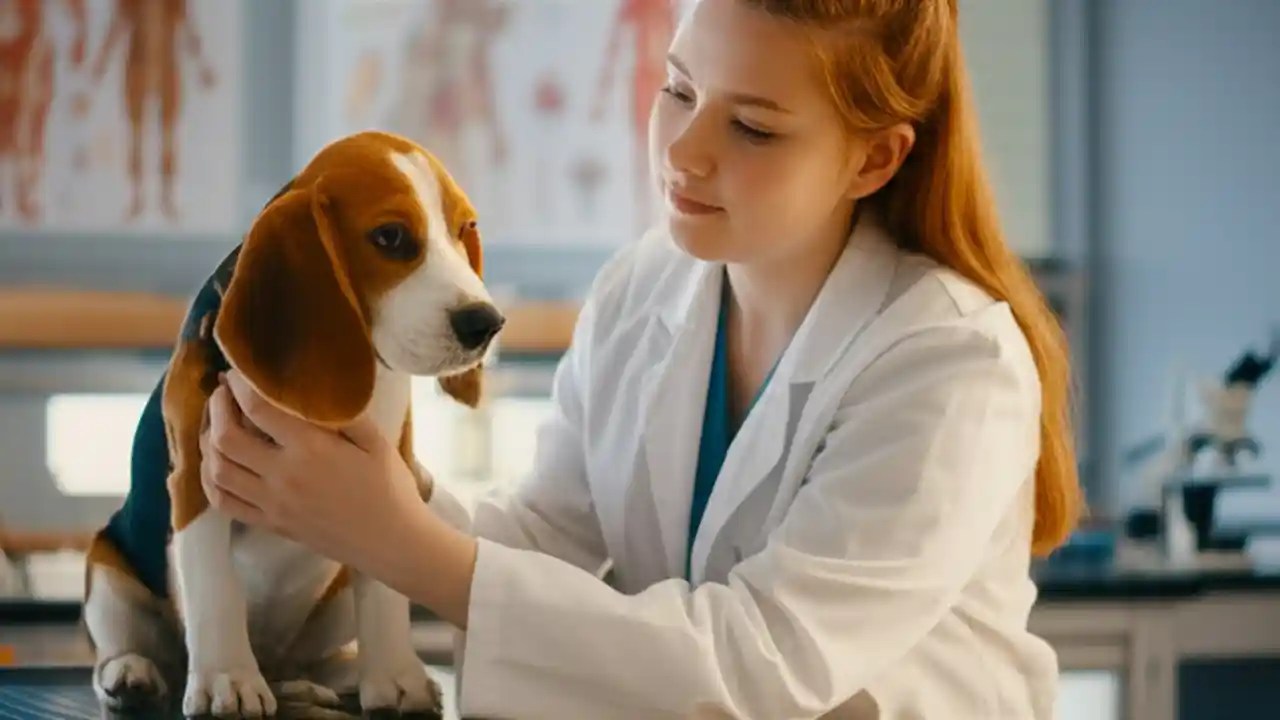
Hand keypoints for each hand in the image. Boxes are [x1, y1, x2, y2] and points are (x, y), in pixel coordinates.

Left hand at [200, 371, 423, 567]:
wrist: (391, 542)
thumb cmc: (390, 488)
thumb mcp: (377, 442)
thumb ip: (346, 413)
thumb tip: (317, 388)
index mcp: (311, 449)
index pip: (257, 409)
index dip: (239, 386)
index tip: (237, 373)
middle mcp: (283, 475)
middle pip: (226, 438)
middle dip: (217, 409)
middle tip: (223, 394)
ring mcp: (272, 503)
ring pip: (218, 470)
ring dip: (208, 442)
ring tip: (217, 425)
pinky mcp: (270, 524)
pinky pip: (224, 503)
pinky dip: (210, 480)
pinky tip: (216, 465)